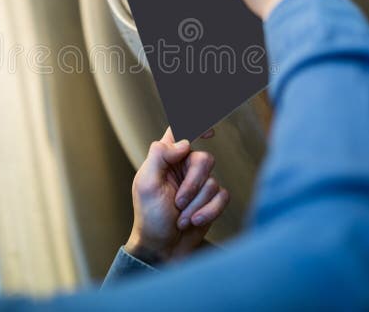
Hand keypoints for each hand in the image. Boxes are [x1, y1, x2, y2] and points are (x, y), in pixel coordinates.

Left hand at [125, 128, 229, 264]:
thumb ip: (160, 156)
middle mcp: (184, 166)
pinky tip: (195, 221)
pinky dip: (208, 211)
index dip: (196, 121)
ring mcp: (200, 183)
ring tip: (181, 218)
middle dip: (193, 185)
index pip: (181, 130)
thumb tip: (184, 142)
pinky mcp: (212, 200)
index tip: (210, 128)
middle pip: (204, 159)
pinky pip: (222, 197)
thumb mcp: (146, 184)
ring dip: (196, 204)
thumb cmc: (149, 215)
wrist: (162, 247)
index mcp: (165, 157)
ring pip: (213, 182)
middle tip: (178, 202)